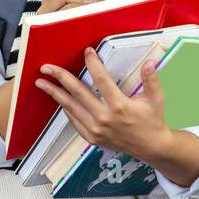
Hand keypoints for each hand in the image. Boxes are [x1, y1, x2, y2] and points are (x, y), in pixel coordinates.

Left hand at [34, 48, 169, 162]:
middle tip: (46, 68)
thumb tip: (148, 63)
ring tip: (41, 83)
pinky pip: (74, 120)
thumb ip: (151, 80)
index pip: (102, 80)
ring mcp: (96, 129)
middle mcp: (105, 118)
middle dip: (60, 78)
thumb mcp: (156, 98)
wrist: (150, 147)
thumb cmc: (152, 120)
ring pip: (71, 107)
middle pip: (78, 93)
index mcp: (120, 106)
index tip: (87, 52)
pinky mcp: (92, 137)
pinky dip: (66, 108)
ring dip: (55, 93)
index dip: (93, 64)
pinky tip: (59, 99)